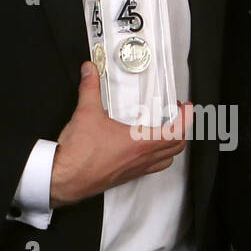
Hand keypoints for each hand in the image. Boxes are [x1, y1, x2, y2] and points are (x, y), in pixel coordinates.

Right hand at [49, 61, 192, 207]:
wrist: (64, 179)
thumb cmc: (78, 154)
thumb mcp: (86, 113)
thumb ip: (90, 88)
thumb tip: (90, 71)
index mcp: (140, 143)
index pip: (177, 131)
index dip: (186, 118)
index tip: (185, 107)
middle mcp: (142, 159)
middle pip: (177, 147)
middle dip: (182, 129)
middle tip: (176, 116)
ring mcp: (135, 170)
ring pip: (166, 160)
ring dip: (171, 145)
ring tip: (165, 131)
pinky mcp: (126, 176)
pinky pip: (151, 168)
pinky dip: (157, 156)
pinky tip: (144, 147)